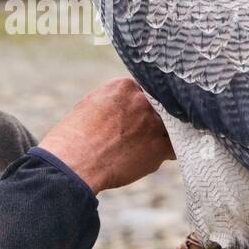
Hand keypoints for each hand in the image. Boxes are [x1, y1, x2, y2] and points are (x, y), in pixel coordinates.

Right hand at [37, 78, 173, 194]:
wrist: (73, 163)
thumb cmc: (74, 139)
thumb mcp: (91, 105)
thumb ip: (115, 102)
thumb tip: (125, 110)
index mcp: (123, 86)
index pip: (145, 91)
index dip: (142, 106)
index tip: (136, 117)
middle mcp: (142, 99)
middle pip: (160, 107)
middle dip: (152, 119)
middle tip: (139, 133)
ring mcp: (153, 122)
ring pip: (170, 126)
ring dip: (162, 135)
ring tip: (142, 147)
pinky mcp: (159, 146)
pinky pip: (175, 147)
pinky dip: (168, 152)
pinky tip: (152, 158)